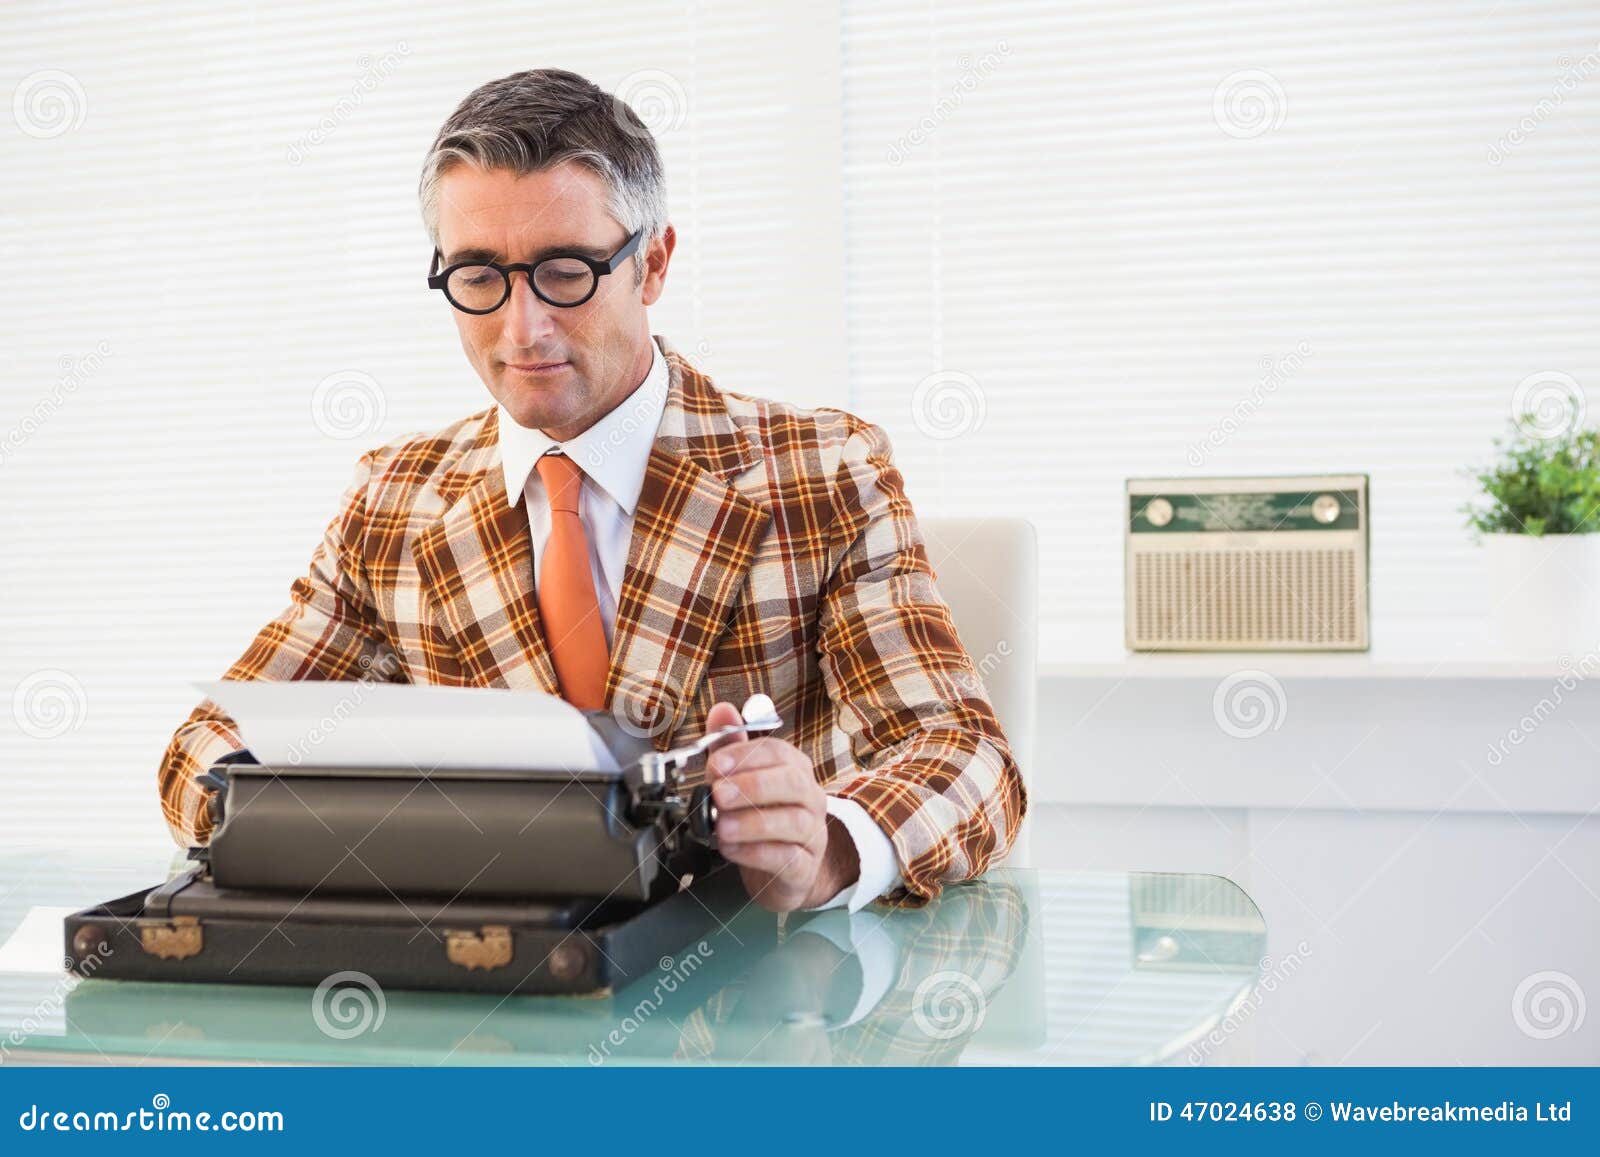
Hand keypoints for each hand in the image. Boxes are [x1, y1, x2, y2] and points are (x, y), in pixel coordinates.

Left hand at [703, 701, 858, 912]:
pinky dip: (756, 853)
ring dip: (752, 822)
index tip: (715, 765)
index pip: (778, 752)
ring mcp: (812, 833)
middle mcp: (810, 798)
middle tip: (718, 794)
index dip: (746, 756)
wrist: (785, 870)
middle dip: (753, 786)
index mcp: (795, 769)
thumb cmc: (762, 816)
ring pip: (793, 822)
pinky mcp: (805, 868)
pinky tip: (730, 850)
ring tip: (720, 827)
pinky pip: (788, 858)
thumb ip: (731, 747)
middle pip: (793, 783)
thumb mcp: (742, 779)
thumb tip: (722, 709)